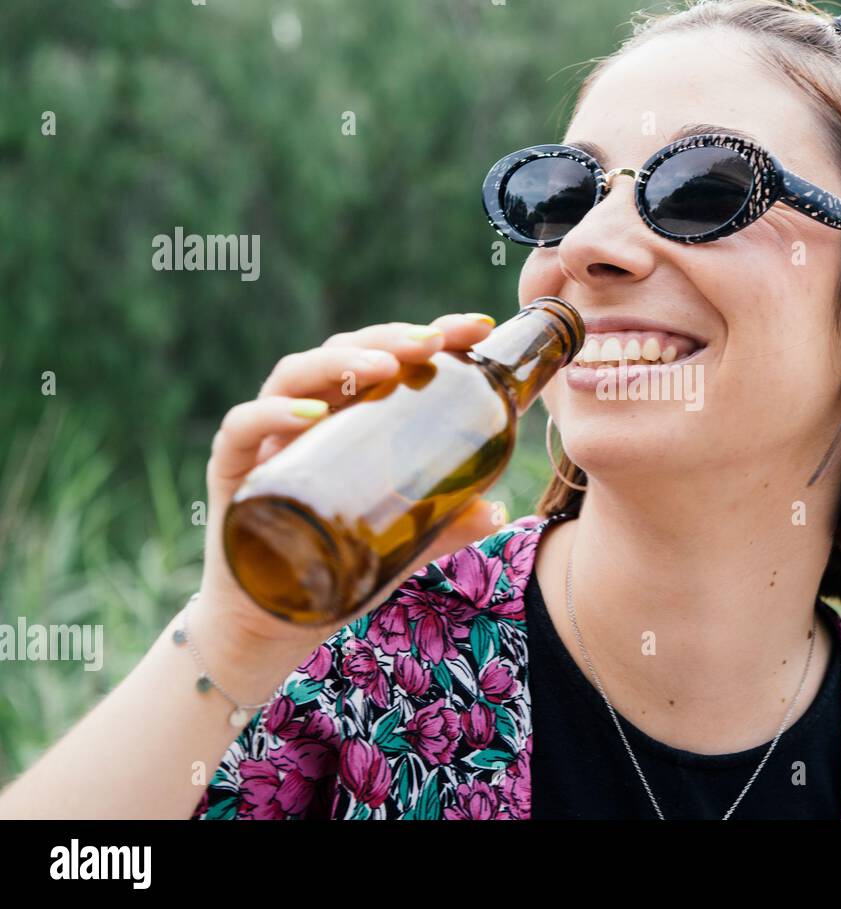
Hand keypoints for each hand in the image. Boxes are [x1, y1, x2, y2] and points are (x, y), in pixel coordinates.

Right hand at [193, 312, 503, 659]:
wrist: (274, 623)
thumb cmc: (339, 567)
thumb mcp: (406, 542)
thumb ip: (447, 523)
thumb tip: (498, 509)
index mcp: (351, 417)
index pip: (390, 358)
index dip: (432, 335)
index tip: (477, 327)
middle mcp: (308, 415)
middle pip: (345, 353)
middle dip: (392, 339)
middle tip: (435, 342)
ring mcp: (268, 439)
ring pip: (294, 375)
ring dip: (342, 362)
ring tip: (386, 367)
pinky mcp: (231, 470)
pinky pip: (242, 427)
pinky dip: (272, 414)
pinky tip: (311, 417)